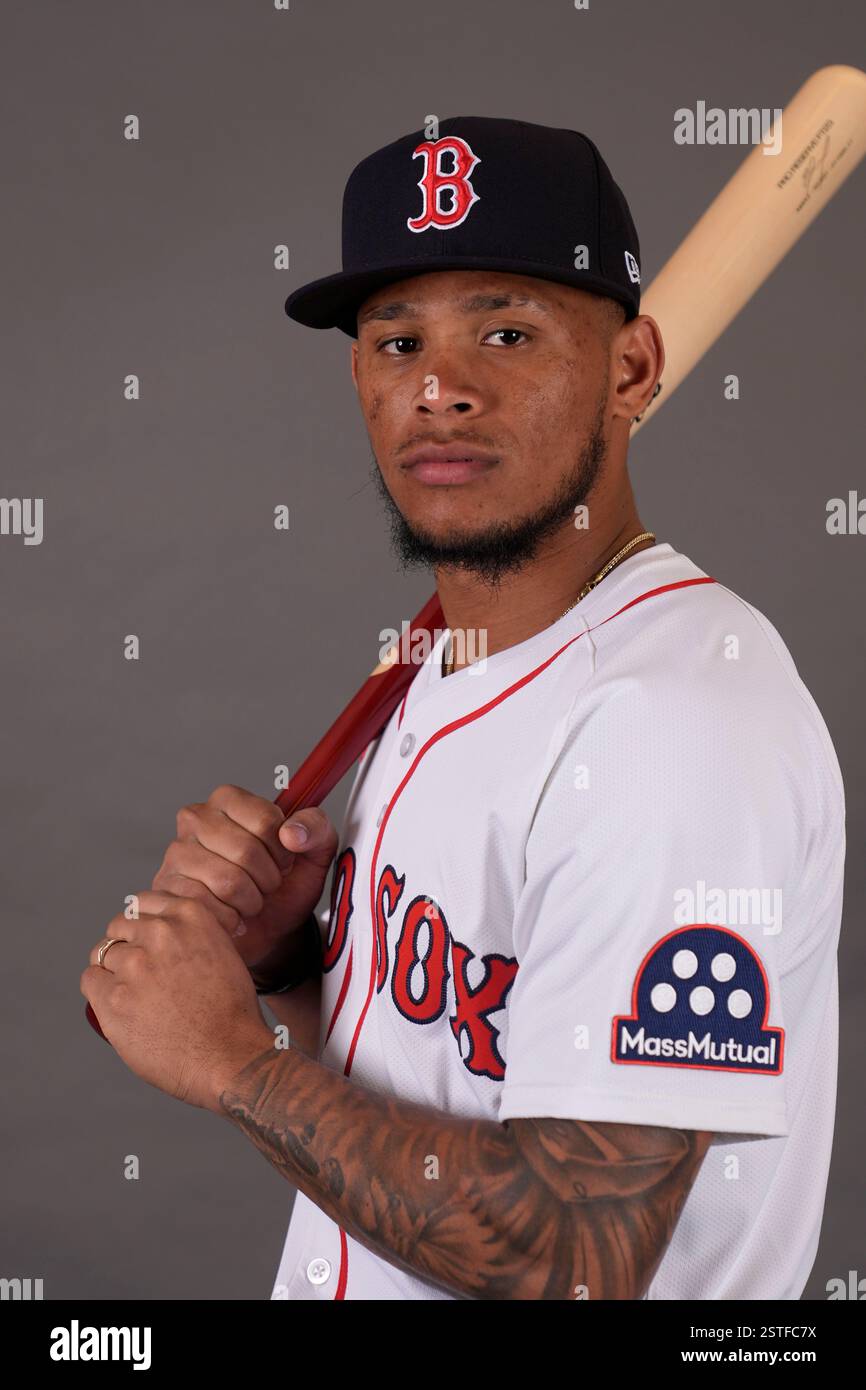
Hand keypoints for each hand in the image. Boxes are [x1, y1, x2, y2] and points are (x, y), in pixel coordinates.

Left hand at [80, 891, 274, 1112]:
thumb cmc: (231, 1012)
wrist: (229, 1054)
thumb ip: (193, 933)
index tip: (145, 940)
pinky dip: (99, 991)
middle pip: (119, 926)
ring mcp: (134, 964)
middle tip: (138, 973)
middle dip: (125, 945)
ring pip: (103, 954)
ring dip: (113, 971)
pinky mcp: (113, 997)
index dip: (142, 923)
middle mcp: (159, 933)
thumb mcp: (223, 952)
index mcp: (190, 915)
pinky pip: (90, 980)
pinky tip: (117, 1005)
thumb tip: (164, 929)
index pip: (144, 902)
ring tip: (133, 995)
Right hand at [151, 785, 337, 976]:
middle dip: (268, 878)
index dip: (283, 850)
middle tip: (267, 885)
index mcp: (228, 799)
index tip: (284, 861)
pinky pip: (206, 906)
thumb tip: (292, 833)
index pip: (265, 820)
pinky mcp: (165, 889)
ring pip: (227, 881)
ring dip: (251, 901)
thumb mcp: (314, 855)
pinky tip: (232, 917)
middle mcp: (195, 818)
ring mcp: (176, 854)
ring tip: (251, 901)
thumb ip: (316, 829)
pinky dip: (231, 919)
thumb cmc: (285, 886)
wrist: (265, 931)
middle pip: (246, 851)